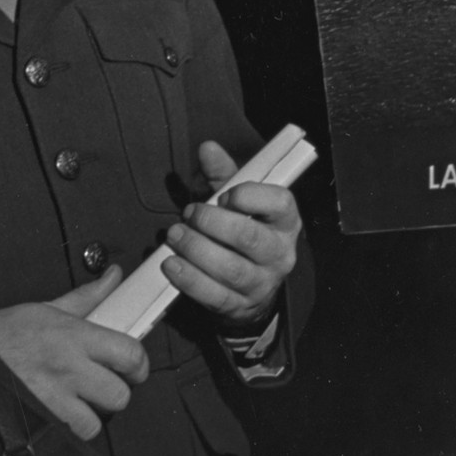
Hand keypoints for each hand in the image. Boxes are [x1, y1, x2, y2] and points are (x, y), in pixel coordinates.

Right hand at [0, 269, 150, 440]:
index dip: (139, 363)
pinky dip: (77, 427)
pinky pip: (79, 433)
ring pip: (102, 419)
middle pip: (121, 394)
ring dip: (96, 411)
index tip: (133, 363)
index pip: (130, 353)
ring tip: (84, 397)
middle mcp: (70, 367)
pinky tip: (69, 412)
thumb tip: (113, 277)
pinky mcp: (46, 417)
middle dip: (118, 389)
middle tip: (107, 381)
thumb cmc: (11, 332)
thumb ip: (89, 296)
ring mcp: (58, 396)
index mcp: (75, 335)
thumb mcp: (51, 306)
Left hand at [160, 138, 301, 329]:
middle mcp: (279, 254)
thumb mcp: (236, 200)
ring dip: (196, 249)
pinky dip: (189, 280)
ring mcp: (261, 284)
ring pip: (230, 269)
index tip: (224, 195)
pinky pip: (214, 296)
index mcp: (284, 221)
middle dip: (211, 222)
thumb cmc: (241, 229)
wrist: (248, 286)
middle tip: (188, 213)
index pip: (280, 204)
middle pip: (249, 237)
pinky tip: (171, 264)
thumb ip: (223, 173)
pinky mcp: (239, 307)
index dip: (250, 196)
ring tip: (174, 235)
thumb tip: (207, 148)